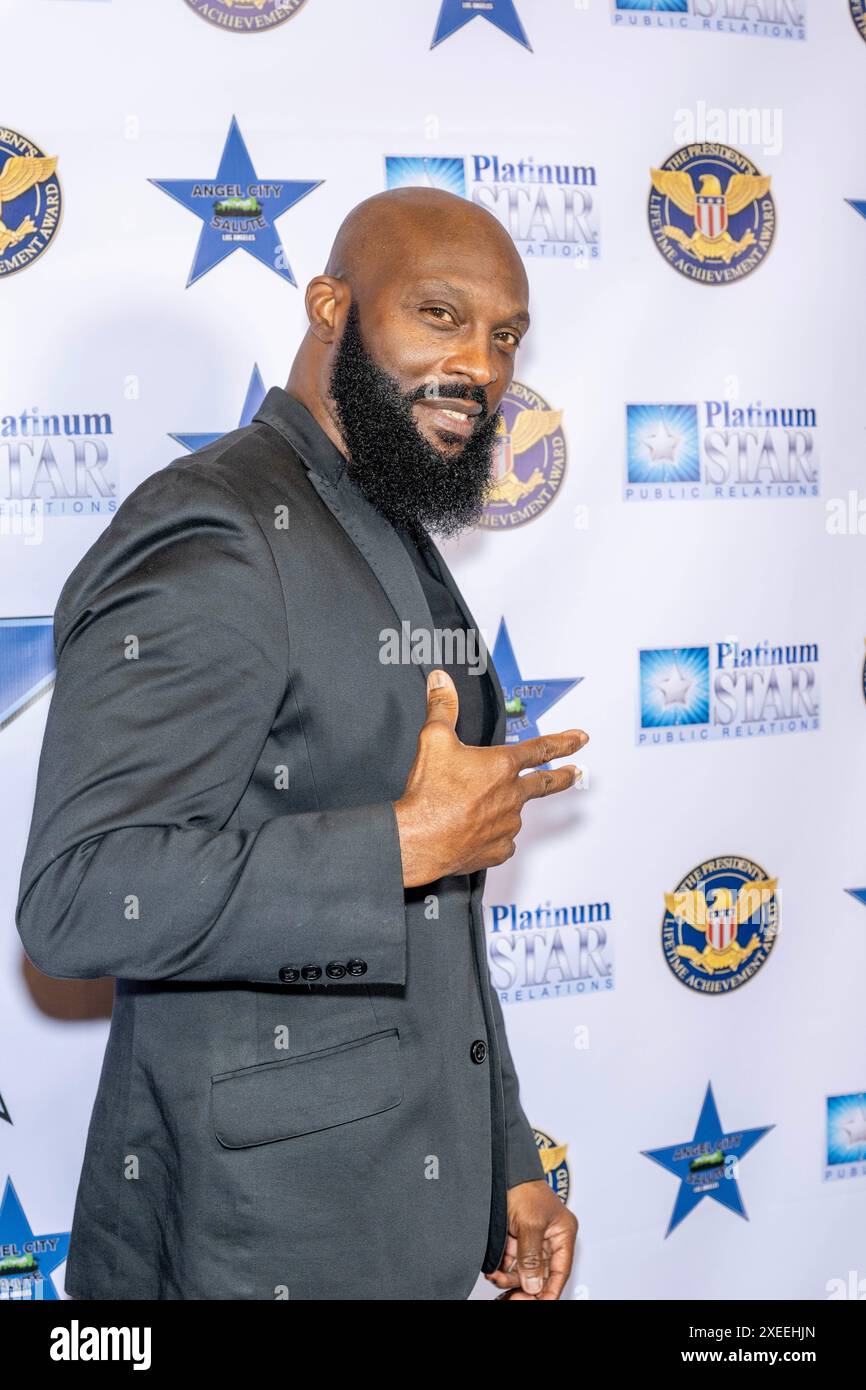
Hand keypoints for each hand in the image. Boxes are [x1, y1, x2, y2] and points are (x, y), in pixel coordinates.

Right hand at [393, 669, 587, 887]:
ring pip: (514, 813)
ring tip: (476, 810)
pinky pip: (502, 841)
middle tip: (576, 772)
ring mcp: (508, 825)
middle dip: (564, 776)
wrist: (419, 840)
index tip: (580, 738)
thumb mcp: (434, 740)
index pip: (541, 748)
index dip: (564, 740)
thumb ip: (442, 707)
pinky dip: (493, 836)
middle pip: (546, 783)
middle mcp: (512, 795)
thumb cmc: (430, 794)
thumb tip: (441, 681)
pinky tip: (475, 832)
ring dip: (505, 809)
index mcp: (502, 766)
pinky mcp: (498, 849)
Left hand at [484, 1180, 578, 1299]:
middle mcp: (549, 1239)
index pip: (560, 1271)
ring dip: (509, 1278)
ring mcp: (531, 1240)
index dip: (550, 1291)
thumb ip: (532, 1256)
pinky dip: (502, 1269)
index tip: (538, 1303)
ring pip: (523, 1271)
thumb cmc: (524, 1187)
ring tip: (496, 1278)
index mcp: (562, 1234)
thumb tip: (534, 1284)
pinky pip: (511, 1262)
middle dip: (525, 1286)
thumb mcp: (530, 1224)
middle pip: (540, 1274)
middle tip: (512, 1298)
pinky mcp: (515, 1239)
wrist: (502, 1170)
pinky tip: (493, 1271)